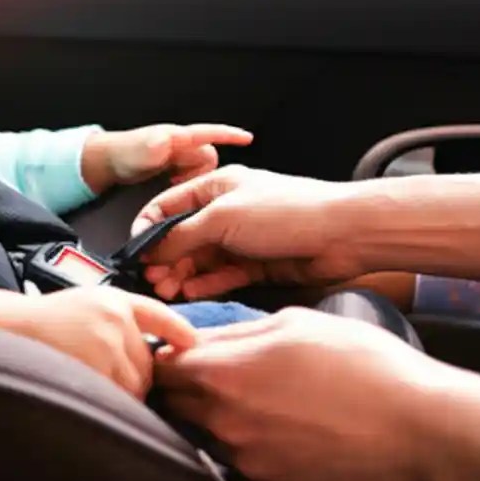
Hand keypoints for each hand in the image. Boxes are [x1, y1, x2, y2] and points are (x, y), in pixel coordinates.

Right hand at [0, 286, 198, 397]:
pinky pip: (118, 397)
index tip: (191, 345)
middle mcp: (117, 319)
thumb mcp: (84, 304)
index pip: (160, 316)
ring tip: (96, 387)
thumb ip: (115, 320)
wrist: (8, 327)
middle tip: (109, 380)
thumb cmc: (42, 320)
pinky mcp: (96, 369)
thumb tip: (146, 353)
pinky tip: (91, 395)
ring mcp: (107, 345)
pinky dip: (110, 402)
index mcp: (115, 300)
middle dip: (136, 377)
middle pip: (148, 362)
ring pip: (136, 384)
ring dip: (124, 393)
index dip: (179, 332)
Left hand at [81, 123, 253, 193]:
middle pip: (209, 161)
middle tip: (189, 190)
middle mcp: (182, 149)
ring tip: (180, 196)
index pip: (210, 133)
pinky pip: (192, 183)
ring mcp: (179, 162)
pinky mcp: (175, 175)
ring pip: (202, 175)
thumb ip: (150, 148)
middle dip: (204, 177)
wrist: (106, 165)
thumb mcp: (137, 151)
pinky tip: (181, 202)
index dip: (230, 136)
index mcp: (178, 139)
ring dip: (195, 188)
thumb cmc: (122, 154)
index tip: (248, 138)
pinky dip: (189, 193)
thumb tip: (163, 144)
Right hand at [131, 165, 363, 299]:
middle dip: (165, 258)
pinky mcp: (258, 264)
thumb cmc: (286, 211)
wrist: (343, 233)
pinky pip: (224, 275)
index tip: (136, 252)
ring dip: (183, 274)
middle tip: (153, 280)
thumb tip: (153, 251)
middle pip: (183, 237)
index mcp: (216, 187)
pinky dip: (206, 284)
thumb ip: (184, 236)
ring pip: (202, 260)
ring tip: (169, 291)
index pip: (169, 205)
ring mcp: (242, 239)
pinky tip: (192, 293)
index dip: (148, 228)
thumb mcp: (223, 217)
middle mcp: (227, 212)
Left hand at [155, 308, 452, 480]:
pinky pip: (244, 465)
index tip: (184, 354)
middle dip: (190, 390)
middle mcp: (224, 423)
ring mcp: (246, 463)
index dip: (170, 357)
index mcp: (224, 375)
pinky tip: (290, 433)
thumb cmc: (366, 367)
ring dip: (223, 421)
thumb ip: (237, 333)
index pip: (162, 368)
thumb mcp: (297, 324)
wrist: (422, 430)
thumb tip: (202, 340)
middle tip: (225, 378)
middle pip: (177, 406)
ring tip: (269, 405)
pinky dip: (256, 449)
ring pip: (210, 437)